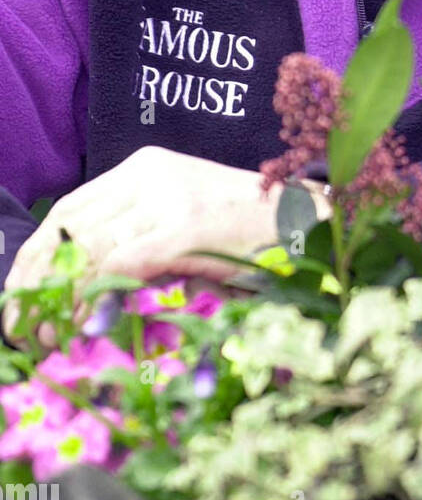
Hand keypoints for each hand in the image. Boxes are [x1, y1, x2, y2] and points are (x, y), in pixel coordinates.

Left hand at [1, 146, 331, 342]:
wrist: (313, 222)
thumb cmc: (252, 234)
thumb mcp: (185, 224)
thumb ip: (140, 237)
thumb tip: (84, 283)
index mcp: (146, 165)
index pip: (70, 207)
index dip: (38, 253)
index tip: (20, 294)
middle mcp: (151, 172)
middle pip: (70, 223)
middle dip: (37, 278)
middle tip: (21, 323)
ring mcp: (169, 195)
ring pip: (88, 245)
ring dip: (59, 296)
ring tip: (47, 334)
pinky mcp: (186, 224)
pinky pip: (120, 261)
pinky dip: (93, 294)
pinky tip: (83, 320)